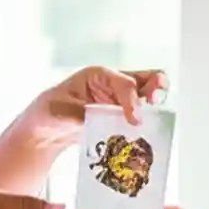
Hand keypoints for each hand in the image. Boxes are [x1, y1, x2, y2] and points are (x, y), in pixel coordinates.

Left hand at [24, 66, 169, 147]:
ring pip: (148, 94)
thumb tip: (96, 120)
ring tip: (161, 115)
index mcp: (98, 75)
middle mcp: (114, 83)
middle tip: (156, 99)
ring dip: (157, 102)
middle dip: (156, 85)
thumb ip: (79, 115)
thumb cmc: (49, 111)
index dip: (131, 101)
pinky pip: (142, 115)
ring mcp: (121, 99)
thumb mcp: (59, 112)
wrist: (48, 128)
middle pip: (145, 77)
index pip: (124, 83)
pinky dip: (149, 121)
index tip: (134, 120)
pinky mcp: (123, 115)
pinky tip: (150, 133)